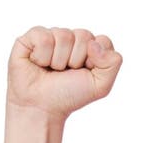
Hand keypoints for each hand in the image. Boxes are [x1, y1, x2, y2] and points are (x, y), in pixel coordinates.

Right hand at [2, 26, 121, 142]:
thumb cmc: (70, 95)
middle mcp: (72, 39)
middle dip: (76, 60)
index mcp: (91, 48)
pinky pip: (43, 37)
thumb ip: (112, 63)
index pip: (103, 41)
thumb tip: (94, 43)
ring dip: (58, 60)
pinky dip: (41, 56)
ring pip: (64, 36)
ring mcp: (52, 36)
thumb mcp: (100, 85)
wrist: (41, 107)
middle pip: (84, 35)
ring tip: (52, 70)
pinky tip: (38, 63)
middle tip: (66, 72)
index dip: (96, 60)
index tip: (85, 72)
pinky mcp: (31, 37)